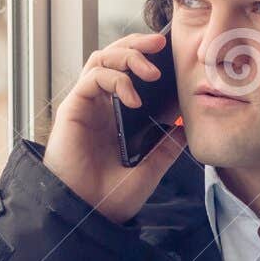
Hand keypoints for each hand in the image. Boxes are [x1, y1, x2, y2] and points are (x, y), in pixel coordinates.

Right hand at [42, 32, 187, 223]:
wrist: (87, 216)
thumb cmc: (110, 198)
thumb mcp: (150, 169)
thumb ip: (166, 146)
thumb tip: (186, 125)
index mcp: (115, 115)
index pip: (129, 72)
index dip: (148, 58)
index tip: (173, 57)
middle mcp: (98, 105)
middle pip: (113, 56)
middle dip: (138, 44)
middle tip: (161, 44)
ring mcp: (85, 106)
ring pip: (101, 59)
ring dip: (128, 56)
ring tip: (152, 72)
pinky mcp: (72, 110)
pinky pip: (92, 78)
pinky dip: (115, 80)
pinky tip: (133, 98)